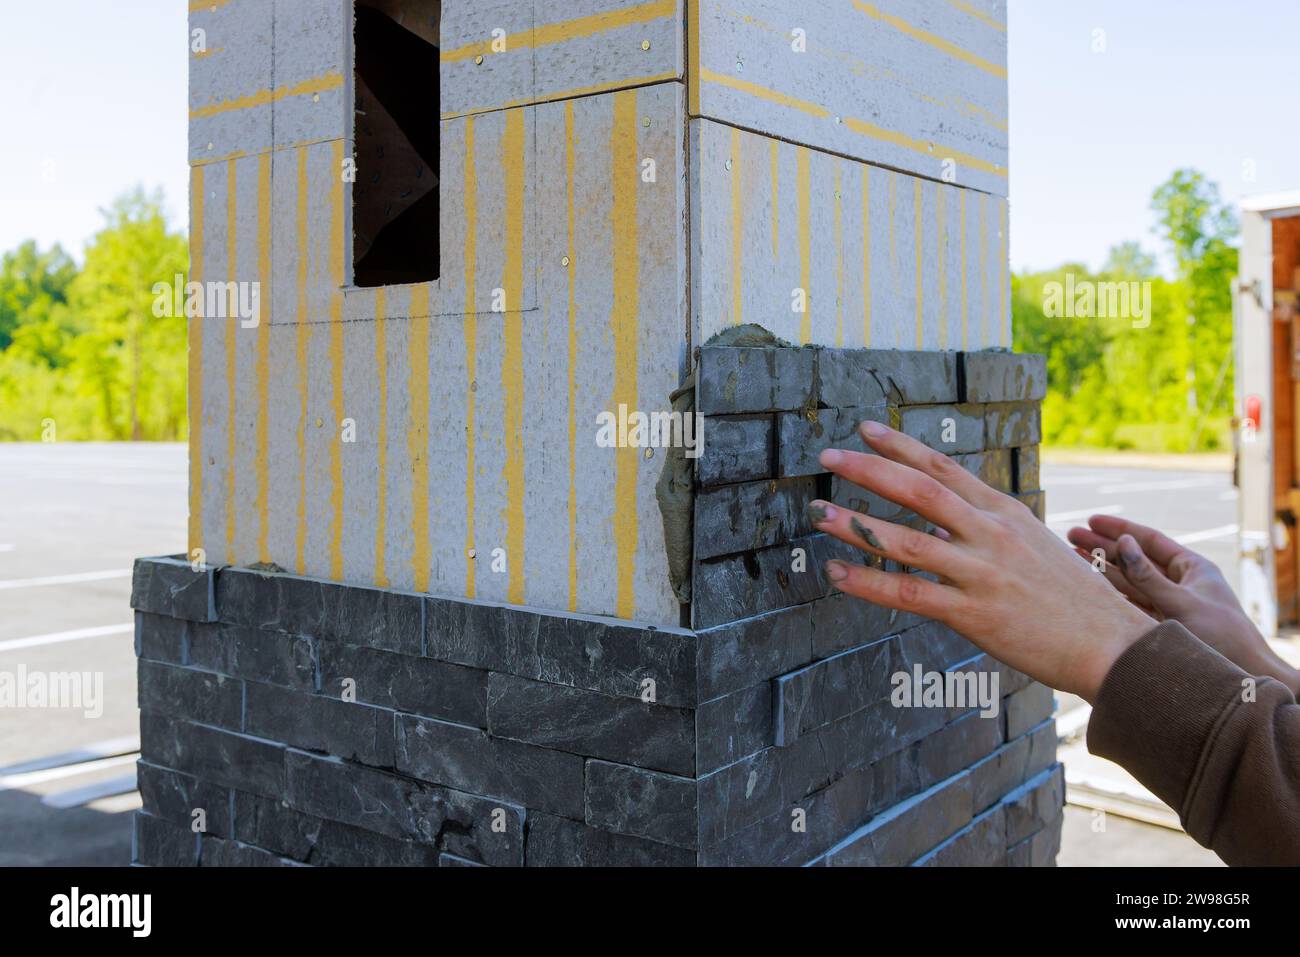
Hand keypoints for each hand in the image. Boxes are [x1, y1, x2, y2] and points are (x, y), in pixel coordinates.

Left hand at [808, 421, 1152, 702]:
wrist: (1113, 644)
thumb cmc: (1072, 598)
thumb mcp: (1032, 544)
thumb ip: (987, 528)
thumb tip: (940, 521)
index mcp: (1004, 512)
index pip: (944, 468)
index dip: (901, 446)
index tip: (865, 428)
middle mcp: (990, 534)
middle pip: (920, 490)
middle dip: (869, 469)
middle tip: (828, 455)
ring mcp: (982, 573)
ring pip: (907, 541)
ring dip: (857, 525)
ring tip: (818, 514)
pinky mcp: (975, 614)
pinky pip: (910, 595)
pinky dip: (868, 583)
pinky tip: (837, 573)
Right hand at [1067, 516, 1299, 693]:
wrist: (1242, 675)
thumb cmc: (1223, 637)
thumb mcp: (1183, 603)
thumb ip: (1149, 576)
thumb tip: (1125, 543)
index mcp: (1192, 569)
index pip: (1151, 541)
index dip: (1120, 529)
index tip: (1092, 520)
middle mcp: (1178, 583)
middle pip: (1135, 558)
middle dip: (1104, 546)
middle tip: (1072, 535)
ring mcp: (1167, 604)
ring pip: (1129, 581)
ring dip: (1102, 569)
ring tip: (1073, 557)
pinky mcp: (1158, 624)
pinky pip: (1130, 603)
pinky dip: (1109, 594)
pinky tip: (1089, 587)